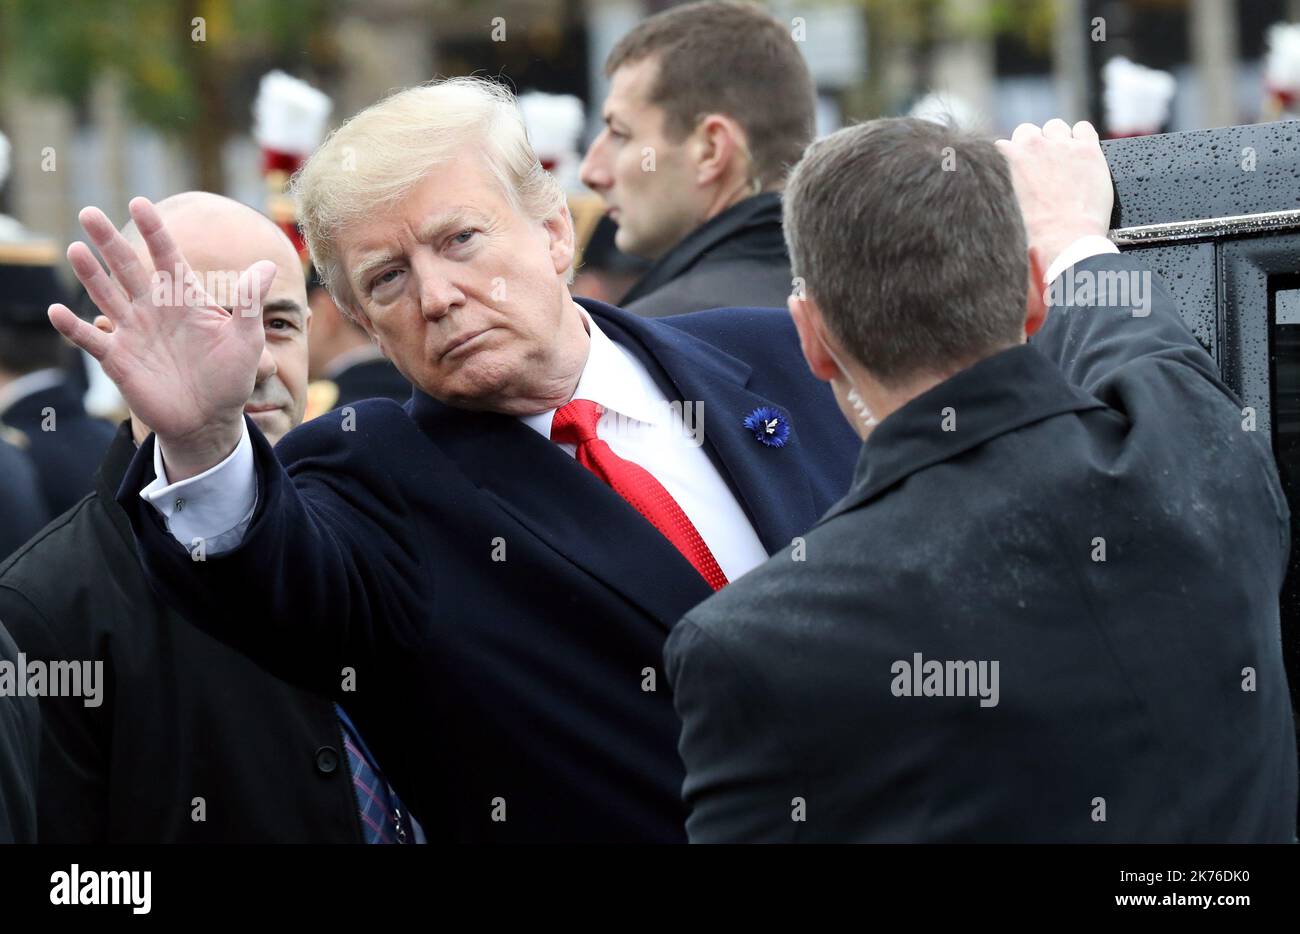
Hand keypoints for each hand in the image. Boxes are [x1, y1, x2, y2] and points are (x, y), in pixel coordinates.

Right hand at [48, 197, 275, 479]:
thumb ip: (250, 301)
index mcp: (184, 299)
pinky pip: (91, 340)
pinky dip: (73, 327)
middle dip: (109, 242)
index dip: (154, 232)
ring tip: (75, 249)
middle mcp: (154, 309)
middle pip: (127, 268)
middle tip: (89, 212)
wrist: (210, 420)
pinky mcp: (119, 360)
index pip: (166, 257)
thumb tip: (268, 265)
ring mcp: (134, 332)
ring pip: (106, 296)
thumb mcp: (246, 338)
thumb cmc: (231, 377)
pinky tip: (57, 311)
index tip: (140, 203)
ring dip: (89, 275)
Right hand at [995, 120, 1113, 269]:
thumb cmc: (1031, 237)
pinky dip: (1083, 139)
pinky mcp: (1087, 150)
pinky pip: (1083, 128)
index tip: (1017, 174)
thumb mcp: (1001, 211)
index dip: (1011, 161)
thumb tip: (999, 192)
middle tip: (1040, 168)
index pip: (1001, 148)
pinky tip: (1082, 157)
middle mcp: (1031, 146)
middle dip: (1033, 146)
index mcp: (1004, 161)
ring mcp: (1060, 146)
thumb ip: (998, 191)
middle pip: (1026, 131)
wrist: (1063, 242)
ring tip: (1063, 163)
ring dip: (1058, 140)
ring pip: (1055, 127)